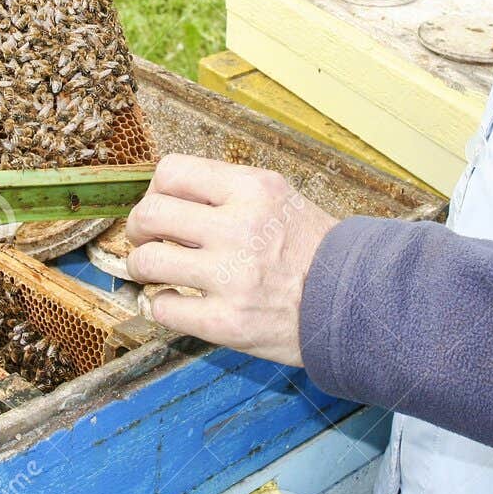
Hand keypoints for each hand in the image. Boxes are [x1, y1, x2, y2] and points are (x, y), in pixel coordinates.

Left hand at [124, 155, 338, 365]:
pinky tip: (179, 302)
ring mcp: (232, 276)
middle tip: (146, 240)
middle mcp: (240, 228)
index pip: (171, 171)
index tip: (161, 206)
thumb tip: (165, 195)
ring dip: (143, 267)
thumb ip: (227, 192)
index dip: (155, 191)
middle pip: (150, 213)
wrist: (354, 302)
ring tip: (157, 273)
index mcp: (252, 189)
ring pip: (147, 260)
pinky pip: (164, 308)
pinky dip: (162, 305)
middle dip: (138, 228)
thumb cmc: (311, 250)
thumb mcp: (278, 198)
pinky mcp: (228, 321)